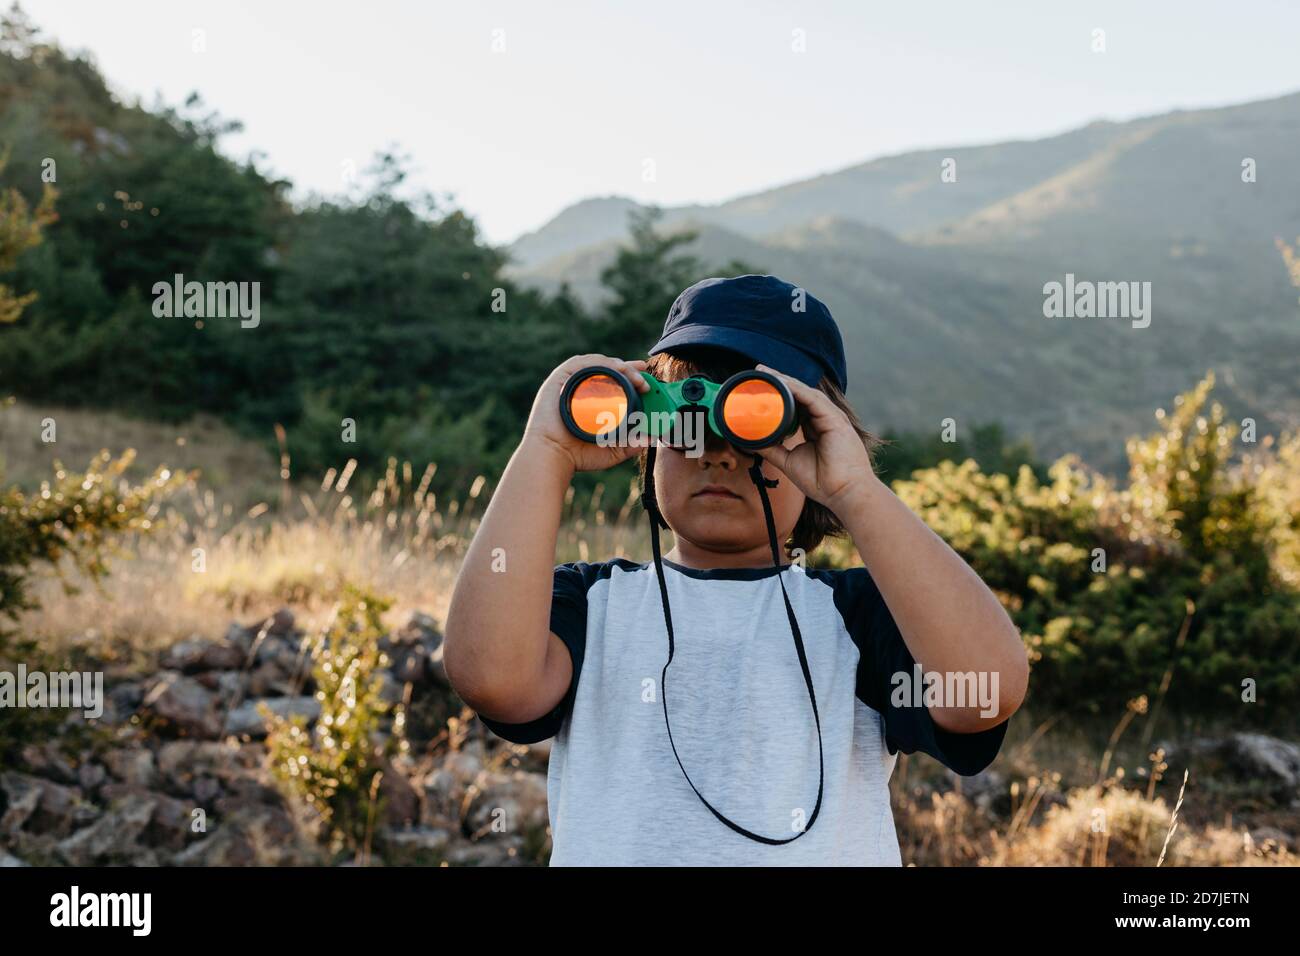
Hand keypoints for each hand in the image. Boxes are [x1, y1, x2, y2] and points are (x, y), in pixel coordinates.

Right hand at [522, 353, 650, 472]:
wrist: (552, 456)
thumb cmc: (577, 455)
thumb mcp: (611, 450)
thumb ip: (631, 445)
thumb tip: (652, 438)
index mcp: (588, 401)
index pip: (611, 381)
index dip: (629, 376)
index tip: (645, 378)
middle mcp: (578, 389)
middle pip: (606, 369)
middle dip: (629, 369)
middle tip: (644, 377)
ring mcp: (569, 382)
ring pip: (597, 364)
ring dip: (619, 365)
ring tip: (635, 374)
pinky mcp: (559, 378)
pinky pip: (582, 363)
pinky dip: (601, 362)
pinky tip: (617, 368)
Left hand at [751, 364, 877, 514]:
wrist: (844, 494)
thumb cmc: (823, 482)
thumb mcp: (789, 461)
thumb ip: (772, 450)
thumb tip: (751, 441)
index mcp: (816, 427)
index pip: (796, 404)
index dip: (779, 394)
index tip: (760, 386)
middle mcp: (824, 419)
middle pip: (800, 394)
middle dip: (780, 381)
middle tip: (759, 372)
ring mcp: (831, 417)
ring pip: (806, 392)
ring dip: (786, 381)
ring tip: (767, 373)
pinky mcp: (835, 419)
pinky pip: (813, 399)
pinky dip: (797, 390)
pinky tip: (783, 383)